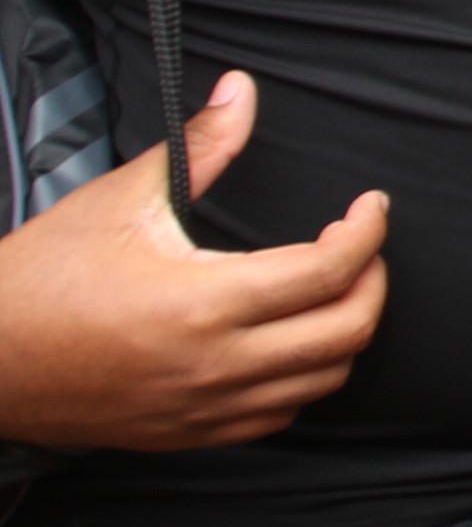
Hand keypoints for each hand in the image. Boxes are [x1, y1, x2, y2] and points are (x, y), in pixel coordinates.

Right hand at [0, 71, 390, 453]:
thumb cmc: (44, 277)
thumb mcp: (122, 198)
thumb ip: (200, 145)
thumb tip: (242, 90)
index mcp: (205, 303)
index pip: (329, 271)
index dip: (367, 231)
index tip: (370, 206)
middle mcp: (215, 365)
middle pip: (347, 331)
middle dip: (372, 281)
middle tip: (360, 245)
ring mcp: (205, 409)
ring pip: (323, 380)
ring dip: (345, 330)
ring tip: (334, 287)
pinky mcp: (189, 436)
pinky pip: (280, 416)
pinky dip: (306, 377)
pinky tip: (293, 339)